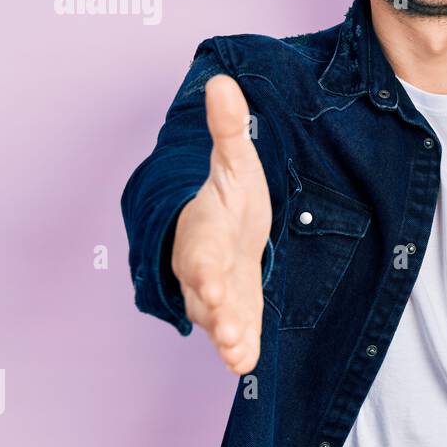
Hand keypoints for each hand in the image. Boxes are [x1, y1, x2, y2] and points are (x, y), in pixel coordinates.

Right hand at [171, 74, 271, 374]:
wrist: (224, 221)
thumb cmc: (229, 192)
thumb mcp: (235, 160)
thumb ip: (229, 128)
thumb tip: (221, 81)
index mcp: (201, 230)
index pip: (199, 251)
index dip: (204, 269)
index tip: (212, 283)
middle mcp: (203, 266)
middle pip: (204, 294)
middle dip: (215, 314)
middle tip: (229, 333)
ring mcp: (218, 293)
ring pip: (217, 319)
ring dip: (228, 337)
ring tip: (239, 357)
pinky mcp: (235, 309)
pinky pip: (235, 331)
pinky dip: (240, 349)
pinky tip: (248, 365)